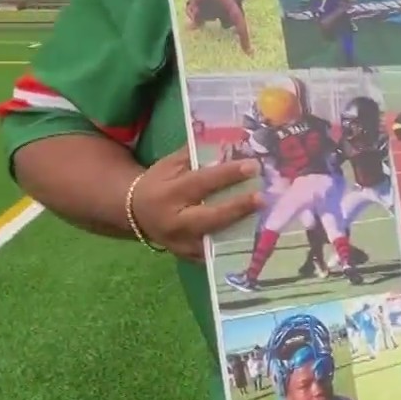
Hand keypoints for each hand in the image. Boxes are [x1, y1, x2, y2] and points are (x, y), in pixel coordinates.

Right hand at [131, 147, 263, 261]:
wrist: (136, 213)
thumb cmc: (158, 184)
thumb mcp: (169, 164)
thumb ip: (196, 154)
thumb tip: (230, 142)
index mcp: (169, 193)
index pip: (202, 182)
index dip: (228, 175)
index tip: (253, 167)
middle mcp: (175, 221)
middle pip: (211, 217)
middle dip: (237, 208)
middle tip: (262, 197)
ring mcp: (182, 244)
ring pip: (215, 240)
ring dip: (241, 230)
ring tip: (264, 219)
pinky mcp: (188, 257)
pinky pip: (214, 255)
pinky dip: (233, 247)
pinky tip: (253, 238)